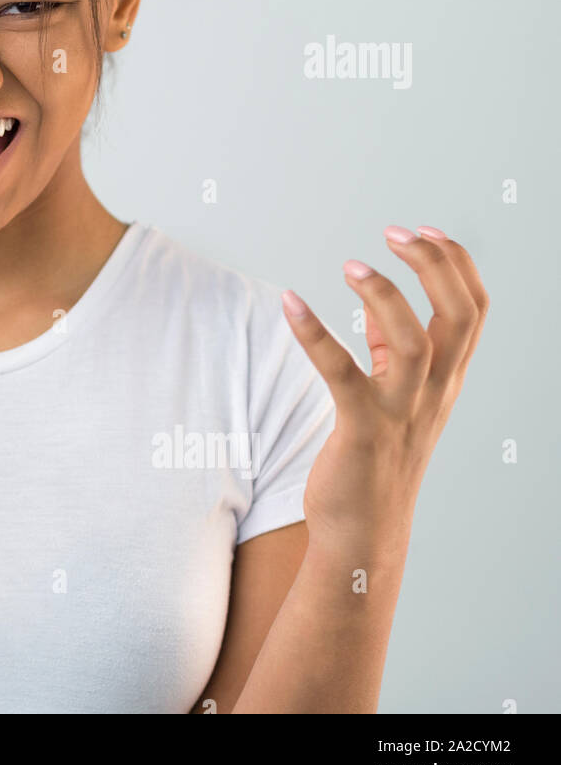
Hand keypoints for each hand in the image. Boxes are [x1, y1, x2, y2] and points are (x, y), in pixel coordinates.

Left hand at [282, 226, 487, 561]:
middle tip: (395, 232)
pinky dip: (317, 335)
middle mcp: (433, 393)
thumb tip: (372, 298)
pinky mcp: (362, 430)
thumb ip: (388, 348)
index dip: (455, 264)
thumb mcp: (394, 395)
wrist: (364, 533)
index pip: (473, 310)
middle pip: (459, 317)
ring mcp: (401, 412)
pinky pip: (342, 374)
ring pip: (414, 344)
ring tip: (351, 265)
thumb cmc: (376, 457)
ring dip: (384, 296)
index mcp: (445, 380)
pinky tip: (291, 304)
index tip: (423, 231)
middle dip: (435, 266)